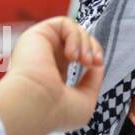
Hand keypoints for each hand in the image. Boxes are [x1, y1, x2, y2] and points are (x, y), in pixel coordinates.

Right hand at [0, 17, 103, 134]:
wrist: (37, 106)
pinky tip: (72, 55)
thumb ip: (93, 81)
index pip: (78, 54)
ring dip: (85, 42)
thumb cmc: (59, 111)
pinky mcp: (37, 35)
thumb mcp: (86, 100)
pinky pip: (64, 23)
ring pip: (72, 29)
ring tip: (83, 60)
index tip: (97, 65)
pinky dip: (75, 36)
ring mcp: (41, 46)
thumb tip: (96, 64)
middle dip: (92, 46)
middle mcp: (46, 58)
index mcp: (54, 73)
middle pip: (77, 38)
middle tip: (93, 62)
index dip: (93, 54)